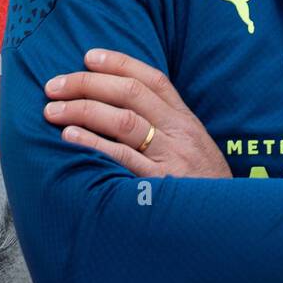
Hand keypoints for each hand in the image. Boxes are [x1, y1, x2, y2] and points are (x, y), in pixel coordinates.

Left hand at [43, 49, 231, 179]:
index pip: (152, 79)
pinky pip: (122, 158)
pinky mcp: (160, 185)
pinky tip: (70, 137)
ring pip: (124, 121)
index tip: (87, 57)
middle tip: (53, 86)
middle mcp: (179, 133)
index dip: (119, 63)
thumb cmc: (202, 188)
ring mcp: (171, 158)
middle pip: (131, 93)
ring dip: (82, 110)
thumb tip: (121, 106)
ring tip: (52, 111)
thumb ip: (165, 127)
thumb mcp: (193, 149)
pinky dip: (93, 143)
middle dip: (87, 84)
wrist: (230, 225)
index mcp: (186, 121)